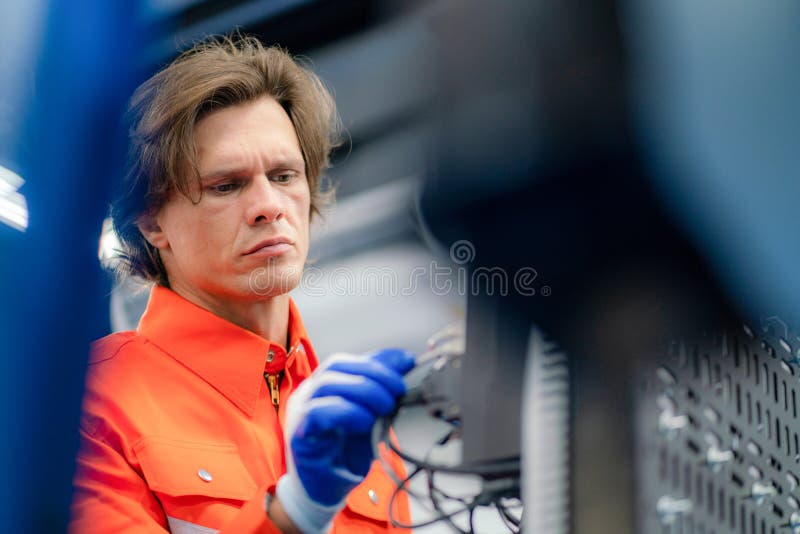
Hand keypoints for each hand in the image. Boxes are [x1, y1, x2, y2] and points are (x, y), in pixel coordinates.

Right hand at [275, 349, 414, 532]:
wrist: (327, 492)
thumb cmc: (346, 454)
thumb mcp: (371, 417)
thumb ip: (382, 390)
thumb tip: (405, 361)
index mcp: (326, 386)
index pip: (349, 361)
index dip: (378, 359)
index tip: (406, 363)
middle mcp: (309, 393)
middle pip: (336, 365)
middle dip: (374, 373)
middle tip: (398, 390)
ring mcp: (300, 411)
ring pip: (327, 383)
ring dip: (363, 390)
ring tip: (386, 407)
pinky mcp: (299, 434)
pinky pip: (318, 412)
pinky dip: (346, 412)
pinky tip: (364, 422)